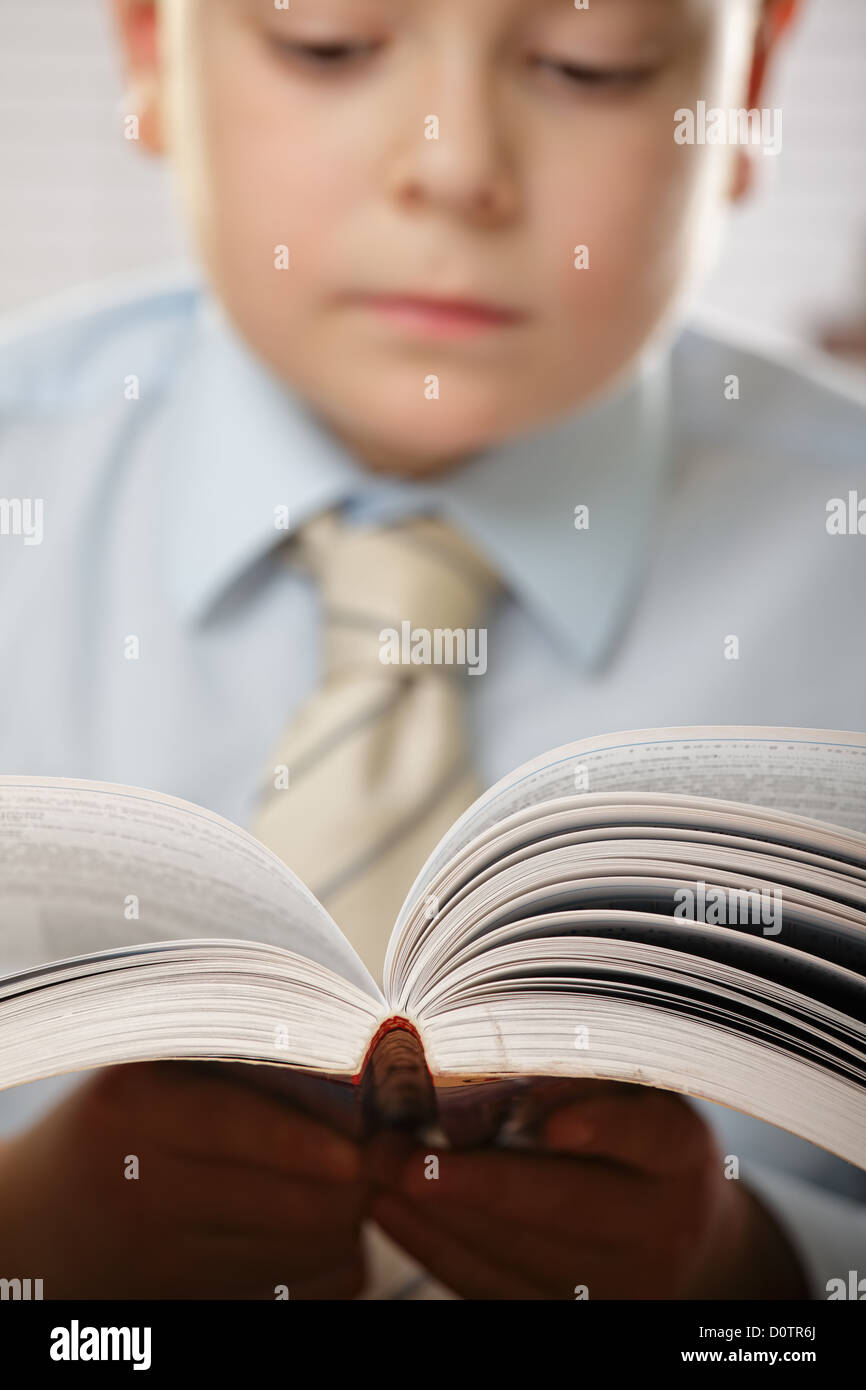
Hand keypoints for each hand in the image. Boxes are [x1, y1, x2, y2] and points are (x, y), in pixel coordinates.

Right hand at [0, 1061, 367, 1298]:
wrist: (35, 1222)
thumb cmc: (114, 1120)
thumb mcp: (147, 1066)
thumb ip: (231, 1046)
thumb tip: (346, 1050)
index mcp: (133, 1107)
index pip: (237, 1127)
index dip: (307, 1141)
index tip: (360, 1145)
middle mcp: (144, 1185)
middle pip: (286, 1200)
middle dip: (353, 1182)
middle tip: (382, 1152)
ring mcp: (165, 1257)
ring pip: (300, 1252)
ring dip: (346, 1221)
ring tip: (353, 1182)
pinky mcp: (194, 1301)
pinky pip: (298, 1293)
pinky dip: (331, 1265)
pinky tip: (326, 1229)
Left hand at [369, 1081, 809, 1298]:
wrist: (684, 1235)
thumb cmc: (638, 1137)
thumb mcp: (634, 1092)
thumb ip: (584, 1077)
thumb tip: (510, 1070)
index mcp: (679, 1152)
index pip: (648, 1134)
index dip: (604, 1126)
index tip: (552, 1123)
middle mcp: (660, 1223)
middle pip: (566, 1205)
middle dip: (473, 1180)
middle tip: (398, 1153)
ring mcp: (620, 1282)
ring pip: (519, 1253)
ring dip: (437, 1211)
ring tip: (379, 1168)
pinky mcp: (575, 1318)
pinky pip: (495, 1288)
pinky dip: (437, 1248)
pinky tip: (392, 1210)